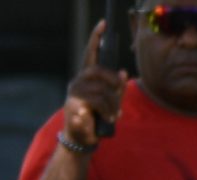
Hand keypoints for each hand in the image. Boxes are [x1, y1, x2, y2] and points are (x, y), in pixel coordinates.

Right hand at [63, 21, 125, 150]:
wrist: (81, 140)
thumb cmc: (96, 119)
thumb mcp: (111, 101)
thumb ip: (118, 88)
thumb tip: (123, 73)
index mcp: (85, 79)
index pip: (90, 55)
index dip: (95, 38)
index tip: (103, 23)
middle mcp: (76, 84)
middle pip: (97, 71)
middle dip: (112, 81)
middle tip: (118, 93)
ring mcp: (73, 96)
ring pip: (100, 91)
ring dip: (111, 105)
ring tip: (112, 116)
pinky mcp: (73, 109)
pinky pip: (95, 106)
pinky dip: (103, 113)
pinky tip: (100, 120)